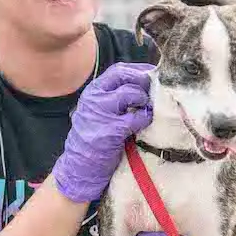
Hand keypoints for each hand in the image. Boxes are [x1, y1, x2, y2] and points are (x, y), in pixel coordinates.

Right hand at [51, 62, 154, 203]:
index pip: (119, 70)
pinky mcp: (112, 130)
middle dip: (144, 80)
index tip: (153, 73)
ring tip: (147, 108)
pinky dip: (145, 118)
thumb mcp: (97, 111)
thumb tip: (143, 83)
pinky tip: (146, 122)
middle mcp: (95, 98)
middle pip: (125, 77)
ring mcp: (102, 113)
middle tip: (155, 89)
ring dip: (145, 100)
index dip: (139, 70)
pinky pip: (136, 117)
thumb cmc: (94, 137)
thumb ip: (113, 97)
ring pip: (132, 93)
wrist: (80, 166)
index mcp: (93, 91)